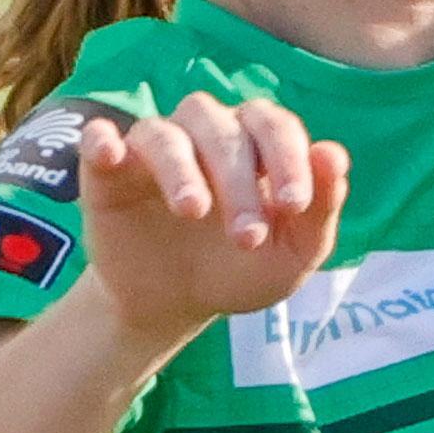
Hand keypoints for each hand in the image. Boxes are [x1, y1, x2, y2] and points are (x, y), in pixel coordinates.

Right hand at [78, 94, 347, 344]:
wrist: (175, 306)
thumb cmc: (242, 269)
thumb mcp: (292, 255)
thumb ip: (320, 210)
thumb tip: (335, 154)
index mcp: (256, 141)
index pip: (275, 126)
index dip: (289, 159)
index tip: (295, 206)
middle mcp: (205, 132)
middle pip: (223, 129)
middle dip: (240, 182)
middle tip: (247, 238)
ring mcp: (154, 148)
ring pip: (166, 132)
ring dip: (182, 168)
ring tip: (193, 211)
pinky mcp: (108, 171)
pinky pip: (99, 139)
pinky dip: (102, 140)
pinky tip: (110, 154)